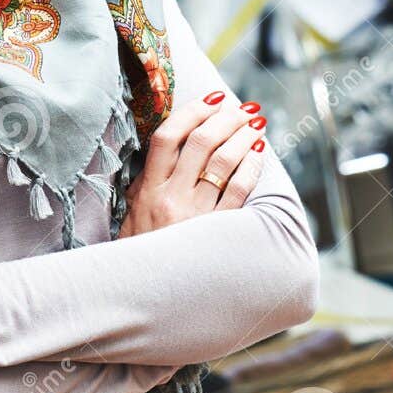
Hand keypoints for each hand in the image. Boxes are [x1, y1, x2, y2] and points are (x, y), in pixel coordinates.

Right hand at [118, 89, 266, 237]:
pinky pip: (239, 191)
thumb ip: (148, 178)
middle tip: (242, 108)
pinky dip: (251, 167)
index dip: (191, 111)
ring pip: (223, 162)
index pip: (167, 137)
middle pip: (201, 143)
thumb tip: (171, 142)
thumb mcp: (133, 210)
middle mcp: (170, 198)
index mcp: (147, 189)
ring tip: (255, 124)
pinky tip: (258, 153)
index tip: (211, 99)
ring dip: (243, 137)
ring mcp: (195, 215)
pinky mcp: (217, 232)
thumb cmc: (141, 248)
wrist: (147, 293)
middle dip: (226, 119)